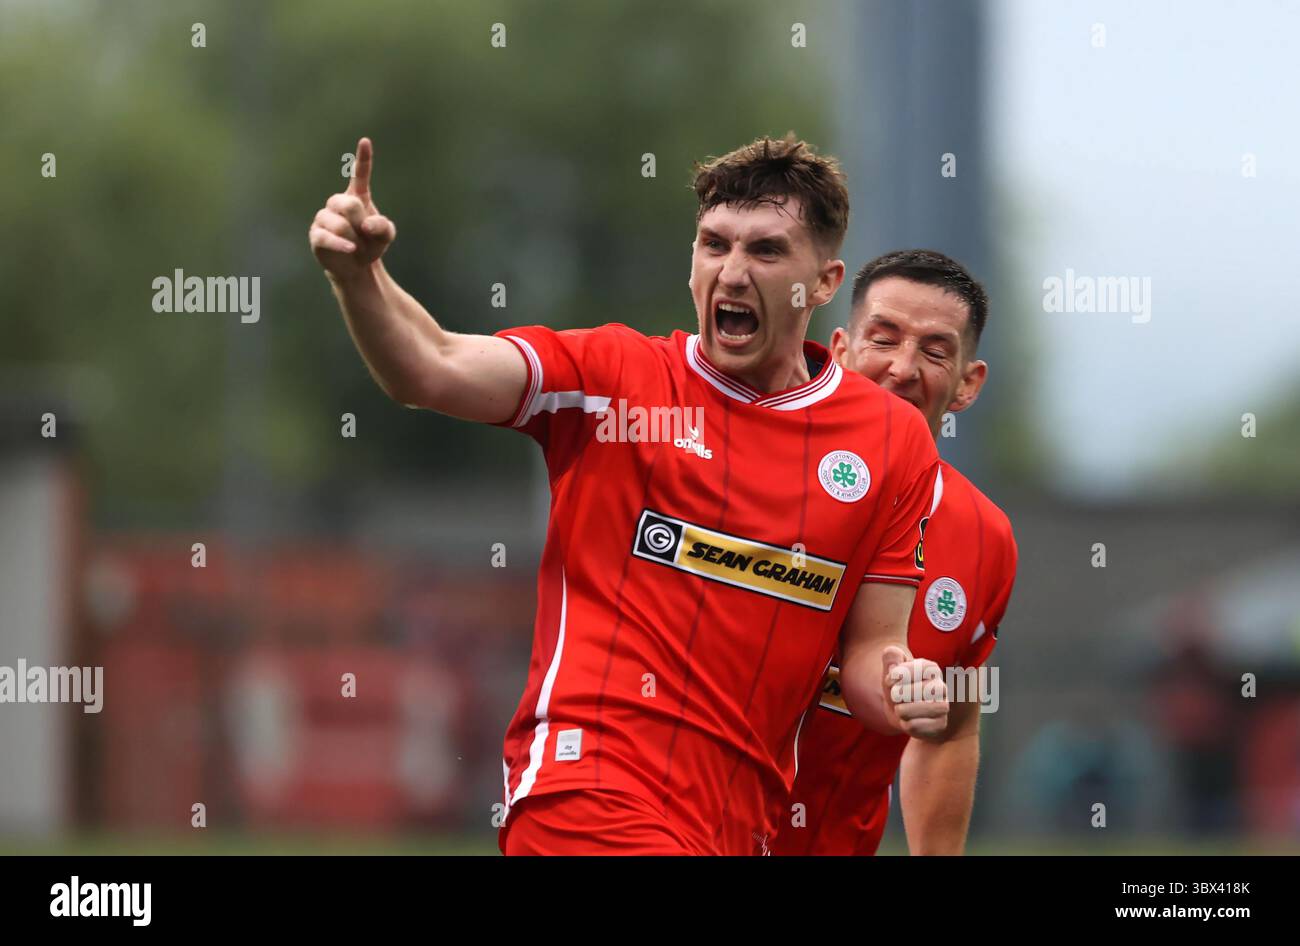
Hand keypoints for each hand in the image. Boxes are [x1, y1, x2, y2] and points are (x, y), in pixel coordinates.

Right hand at [309, 137, 396, 279]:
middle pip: (349, 204)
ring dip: (354, 238)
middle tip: (364, 235)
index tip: (366, 141)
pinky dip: (341, 244)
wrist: (357, 267)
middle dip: (360, 222)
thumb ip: (383, 227)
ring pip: (338, 223)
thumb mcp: (386, 236)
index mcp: (356, 197)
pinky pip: (327, 237)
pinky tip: (351, 249)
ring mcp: (324, 218)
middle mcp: (337, 203)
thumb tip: (367, 225)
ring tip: (356, 247)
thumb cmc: (370, 245)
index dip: (363, 159)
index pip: (359, 175)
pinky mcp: (317, 235)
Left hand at [881, 644, 948, 739]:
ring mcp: (943, 706)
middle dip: (896, 695)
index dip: (895, 676)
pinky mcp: (940, 725)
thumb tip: (893, 660)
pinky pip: (915, 726)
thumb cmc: (898, 687)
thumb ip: (891, 656)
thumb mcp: (891, 669)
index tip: (890, 680)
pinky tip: (908, 721)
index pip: (911, 669)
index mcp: (931, 668)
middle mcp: (941, 686)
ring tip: (901, 709)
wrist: (903, 712)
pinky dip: (905, 724)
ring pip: (915, 709)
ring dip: (901, 710)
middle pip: (911, 690)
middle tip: (896, 697)